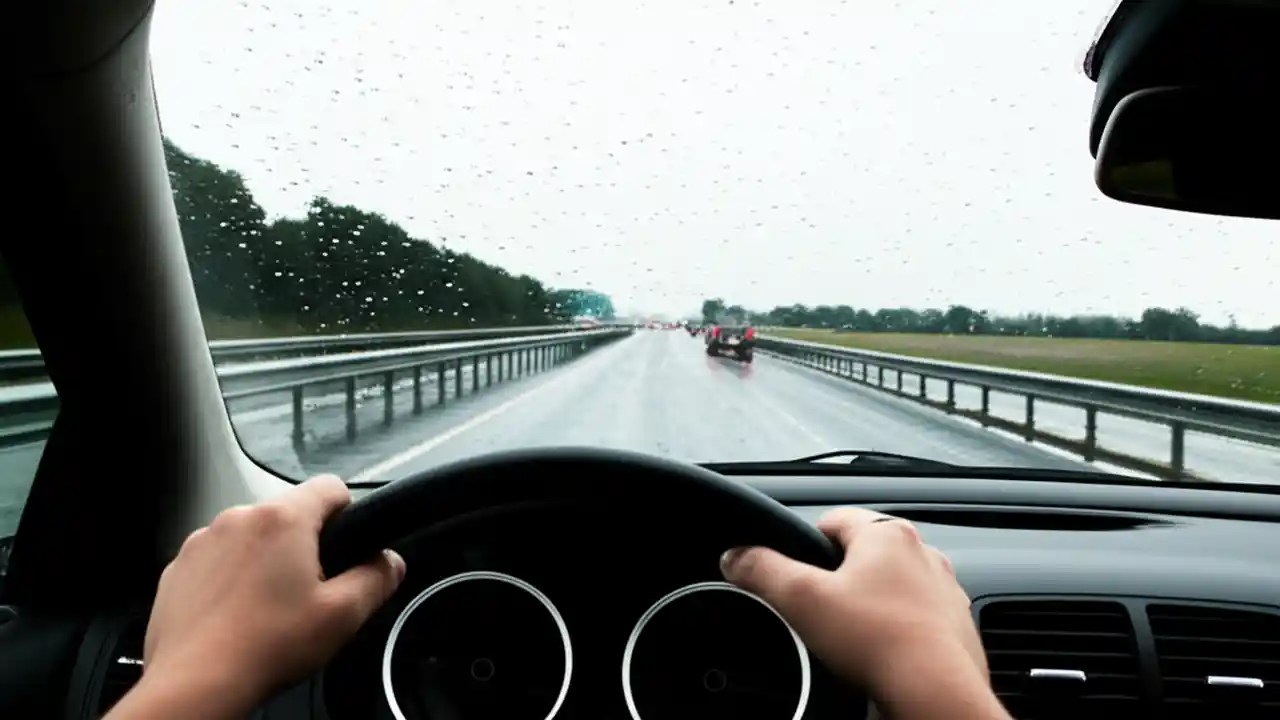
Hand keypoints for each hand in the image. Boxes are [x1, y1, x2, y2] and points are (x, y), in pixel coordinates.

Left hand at [108, 475, 404, 718]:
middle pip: (288, 515)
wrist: (195, 684)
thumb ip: (377, 578)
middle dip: (303, 545)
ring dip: (263, 560)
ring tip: (268, 608)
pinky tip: (236, 616)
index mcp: (283, 519)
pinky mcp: (178, 568)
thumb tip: (390, 562)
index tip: (345, 545)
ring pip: (250, 537)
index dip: (348, 513)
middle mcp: (238, 518)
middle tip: (309, 592)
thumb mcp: (343, 615)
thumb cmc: (266, 647)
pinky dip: (230, 579)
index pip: (330, 487)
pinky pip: (216, 560)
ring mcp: (202, 541)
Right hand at [721, 508, 1006, 719]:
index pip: (834, 519)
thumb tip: (735, 557)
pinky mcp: (956, 624)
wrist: (935, 692)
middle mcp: (923, 553)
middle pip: (865, 553)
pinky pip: (918, 617)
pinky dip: (899, 629)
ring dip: (873, 602)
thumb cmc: (878, 640)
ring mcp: (944, 590)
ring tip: (852, 634)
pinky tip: (883, 652)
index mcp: (887, 534)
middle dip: (841, 577)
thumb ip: (763, 571)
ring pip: (894, 585)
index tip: (797, 572)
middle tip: (822, 608)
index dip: (807, 544)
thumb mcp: (801, 599)